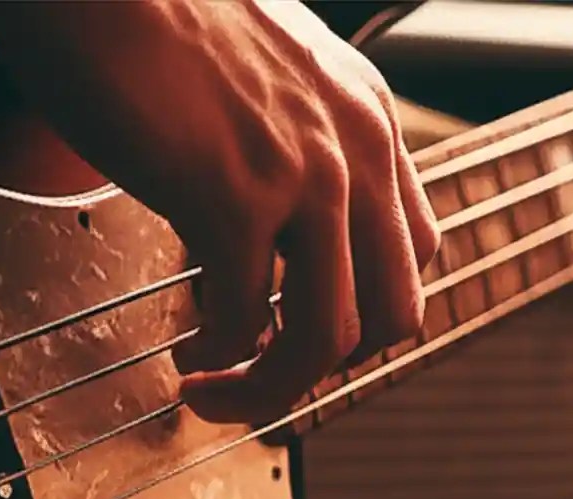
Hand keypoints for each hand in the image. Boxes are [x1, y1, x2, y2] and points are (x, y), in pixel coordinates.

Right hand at [0, 0, 438, 423]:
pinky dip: (217, 350)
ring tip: (218, 388)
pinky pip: (246, 314)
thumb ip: (298, 141)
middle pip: (394, 312)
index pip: (413, 252)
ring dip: (273, 387)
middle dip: (333, 369)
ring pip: (329, 337)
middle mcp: (355, 152)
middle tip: (271, 376)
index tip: (310, 329)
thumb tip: (274, 221)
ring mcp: (304, 175)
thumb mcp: (276, 73)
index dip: (367, 310)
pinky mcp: (236, 194)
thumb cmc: (159, 15)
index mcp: (368, 122)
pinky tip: (186, 347)